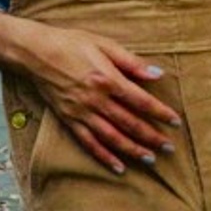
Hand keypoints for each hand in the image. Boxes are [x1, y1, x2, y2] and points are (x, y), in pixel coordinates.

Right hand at [23, 24, 180, 176]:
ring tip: (150, 159)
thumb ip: (131, 62)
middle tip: (169, 148)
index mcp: (107, 79)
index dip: (160, 112)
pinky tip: (119, 167)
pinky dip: (104, 157)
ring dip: (133, 150)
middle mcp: (96, 99)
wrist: (35, 52)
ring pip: (112, 137)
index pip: (141, 101)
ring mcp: (82, 112)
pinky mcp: (69, 120)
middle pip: (129, 123)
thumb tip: (158, 74)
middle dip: (152, 137)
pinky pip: (89, 143)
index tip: (176, 122)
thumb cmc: (71, 43)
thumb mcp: (104, 44)